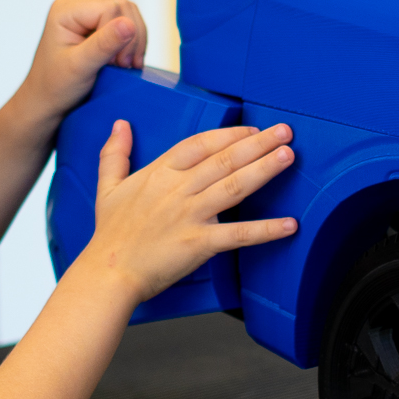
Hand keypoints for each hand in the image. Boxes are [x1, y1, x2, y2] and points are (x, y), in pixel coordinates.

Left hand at [13, 0, 147, 123]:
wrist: (47, 101)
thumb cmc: (56, 86)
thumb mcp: (80, 67)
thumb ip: (104, 45)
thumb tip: (129, 25)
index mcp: (65, 10)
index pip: (111, 8)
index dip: (121, 35)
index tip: (117, 64)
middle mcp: (76, 5)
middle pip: (122, 6)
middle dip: (131, 37)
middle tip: (124, 65)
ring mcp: (87, 13)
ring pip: (128, 13)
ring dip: (135, 40)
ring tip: (125, 64)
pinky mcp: (97, 24)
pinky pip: (126, 23)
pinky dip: (132, 42)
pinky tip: (125, 60)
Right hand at [76, 121, 297, 303]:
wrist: (108, 274)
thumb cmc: (110, 234)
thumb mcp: (108, 187)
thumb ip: (115, 154)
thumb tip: (120, 124)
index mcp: (159, 173)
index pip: (200, 144)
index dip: (229, 134)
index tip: (252, 129)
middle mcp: (177, 190)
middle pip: (224, 160)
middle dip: (257, 144)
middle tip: (285, 132)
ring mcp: (190, 216)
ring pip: (233, 187)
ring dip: (264, 170)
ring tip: (288, 156)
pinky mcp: (199, 244)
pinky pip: (238, 235)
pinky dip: (265, 230)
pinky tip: (290, 224)